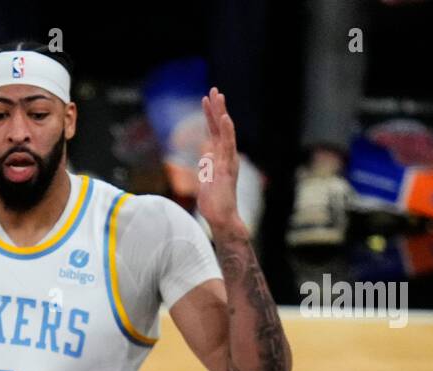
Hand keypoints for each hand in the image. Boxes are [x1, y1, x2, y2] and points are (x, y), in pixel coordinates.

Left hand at [196, 87, 244, 235]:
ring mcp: (228, 160)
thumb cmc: (214, 202)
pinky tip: (225, 118)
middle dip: (217, 108)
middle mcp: (226, 155)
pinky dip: (227, 131)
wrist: (222, 217)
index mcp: (219, 157)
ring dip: (221, 113)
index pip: (214, 132)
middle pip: (220, 127)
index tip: (206, 99)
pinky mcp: (227, 167)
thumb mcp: (206, 179)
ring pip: (225, 132)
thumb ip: (206, 167)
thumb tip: (204, 157)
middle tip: (214, 89)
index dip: (210, 115)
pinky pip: (228, 146)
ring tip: (219, 96)